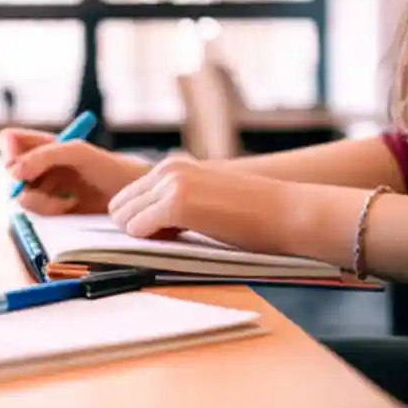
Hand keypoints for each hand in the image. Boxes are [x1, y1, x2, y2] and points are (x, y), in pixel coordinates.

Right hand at [0, 127, 149, 214]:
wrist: (131, 200)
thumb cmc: (107, 167)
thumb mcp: (75, 152)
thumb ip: (42, 156)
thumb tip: (12, 173)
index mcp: (43, 145)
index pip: (9, 140)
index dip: (8, 148)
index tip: (17, 162)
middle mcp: (38, 167)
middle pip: (10, 171)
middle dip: (23, 181)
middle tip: (43, 186)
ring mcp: (42, 190)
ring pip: (20, 196)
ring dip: (41, 200)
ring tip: (67, 200)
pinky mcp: (49, 213)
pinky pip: (34, 214)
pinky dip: (50, 211)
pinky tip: (69, 208)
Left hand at [107, 156, 296, 253]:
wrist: (288, 212)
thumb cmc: (252, 214)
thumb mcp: (204, 198)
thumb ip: (174, 203)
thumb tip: (139, 225)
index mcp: (172, 167)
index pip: (128, 197)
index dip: (140, 221)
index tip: (165, 234)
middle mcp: (167, 169)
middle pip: (119, 207)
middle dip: (136, 228)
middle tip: (170, 239)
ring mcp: (171, 185)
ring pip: (124, 218)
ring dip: (144, 235)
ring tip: (180, 238)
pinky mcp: (177, 204)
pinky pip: (137, 228)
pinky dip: (150, 240)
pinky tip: (180, 240)